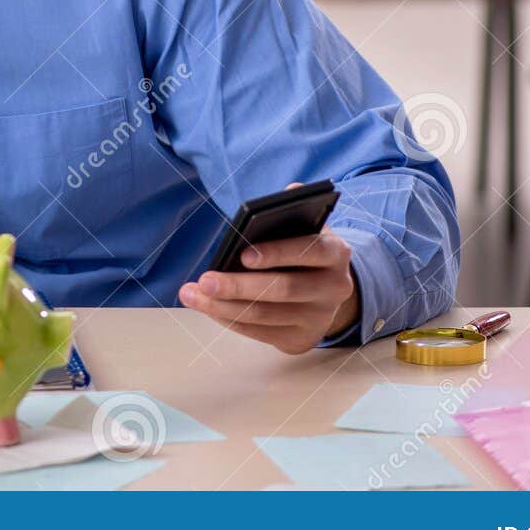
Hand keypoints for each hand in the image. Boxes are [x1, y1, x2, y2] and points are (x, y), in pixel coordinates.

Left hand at [179, 224, 358, 354]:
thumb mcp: (305, 227)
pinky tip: (208, 307)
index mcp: (336, 253)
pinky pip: (260, 332)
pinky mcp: (302, 339)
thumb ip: (294, 210)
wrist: (326, 289)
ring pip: (266, 315)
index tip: (243, 254)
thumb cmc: (303, 250)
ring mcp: (319, 318)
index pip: (310, 250)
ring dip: (224, 306)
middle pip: (283, 289)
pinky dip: (230, 319)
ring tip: (193, 294)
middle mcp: (334, 287)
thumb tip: (292, 190)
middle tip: (205, 280)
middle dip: (239, 285)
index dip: (277, 253)